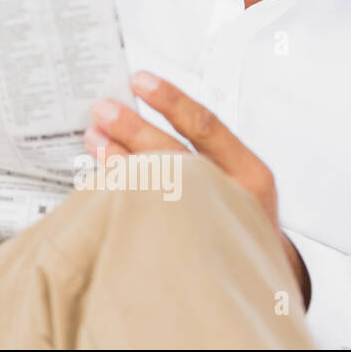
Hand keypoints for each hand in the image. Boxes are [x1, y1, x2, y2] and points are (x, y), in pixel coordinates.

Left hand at [87, 71, 310, 307]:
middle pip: (174, 156)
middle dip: (134, 129)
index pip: (205, 127)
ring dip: (119, 160)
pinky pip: (144, 218)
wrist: (256, 271)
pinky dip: (119, 196)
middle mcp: (232, 198)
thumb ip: (199, 147)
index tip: (139, 80)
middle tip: (104, 110)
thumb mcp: (239, 177)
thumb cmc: (238, 210)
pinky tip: (101, 181)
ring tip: (94, 138)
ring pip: (155, 187)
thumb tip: (137, 110)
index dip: (171, 100)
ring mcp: (208, 226)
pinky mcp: (184, 250)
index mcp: (250, 173)